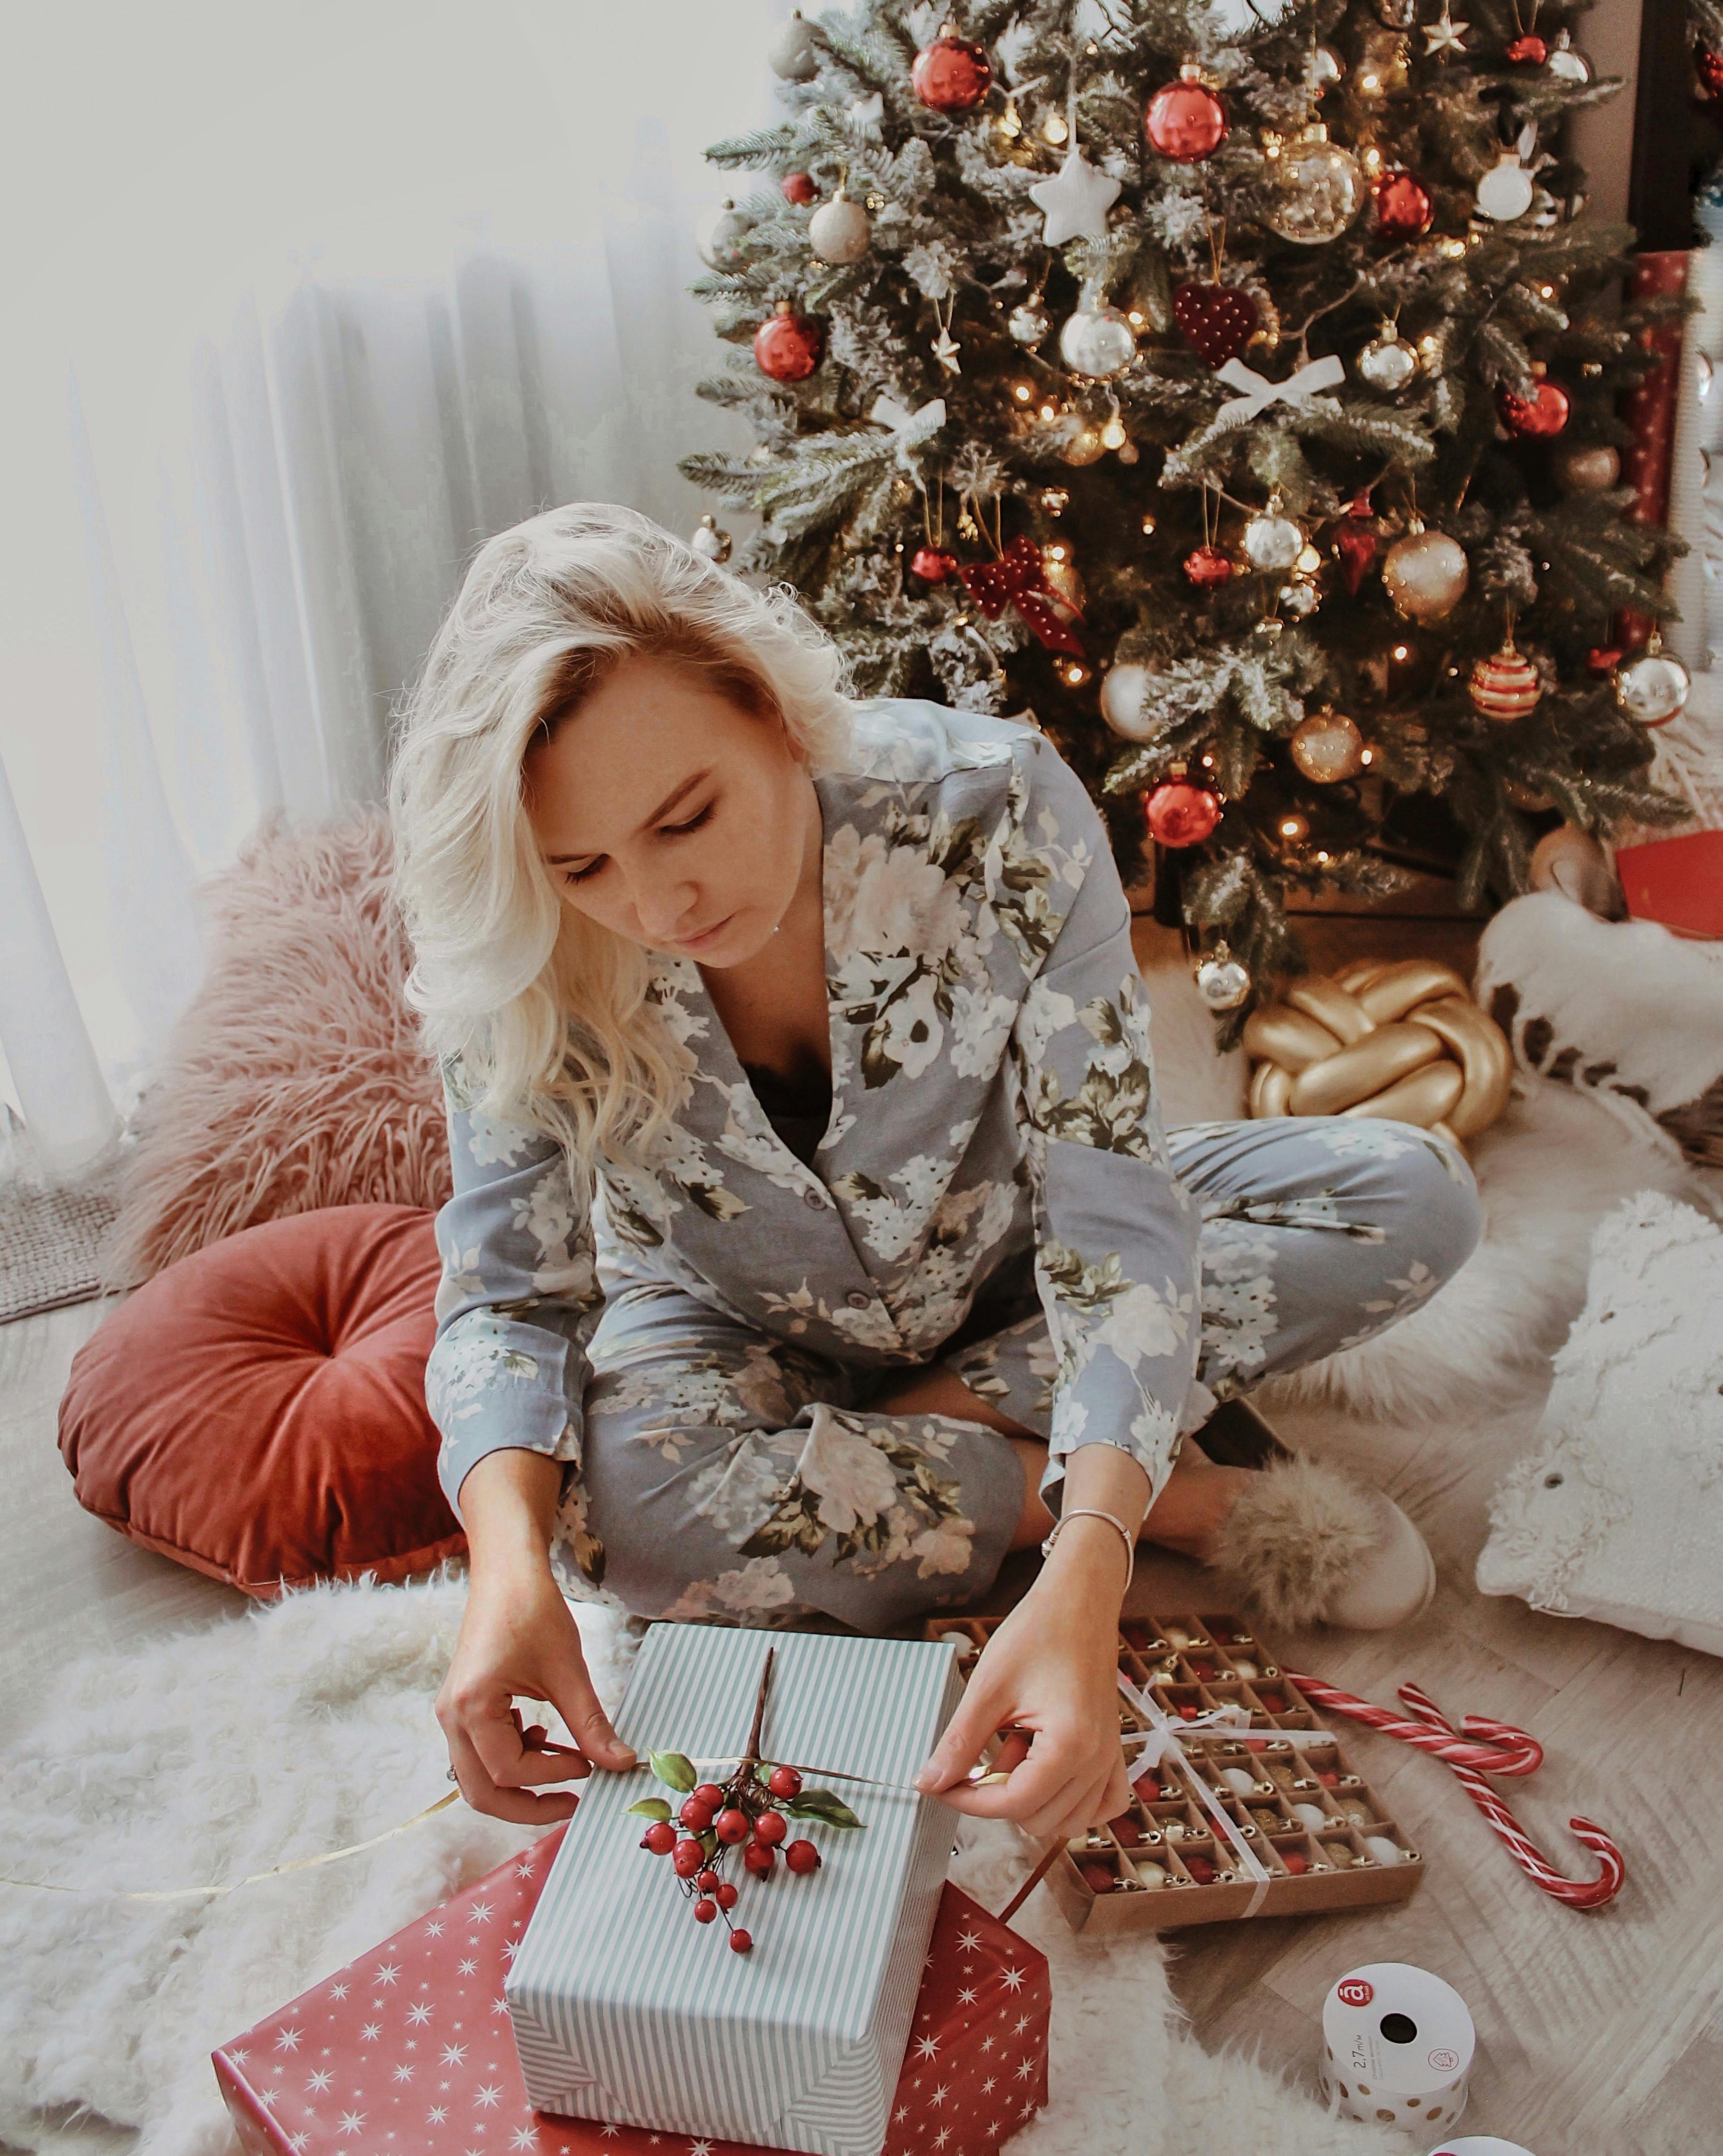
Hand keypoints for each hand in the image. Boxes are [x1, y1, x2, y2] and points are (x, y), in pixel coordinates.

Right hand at [436, 1559, 635, 1823]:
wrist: (507, 1571)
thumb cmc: (532, 1610)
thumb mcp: (567, 1669)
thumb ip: (590, 1723)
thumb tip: (621, 1763)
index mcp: (472, 1707)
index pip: (509, 1771)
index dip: (554, 1776)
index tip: (591, 1765)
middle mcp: (451, 1718)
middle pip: (482, 1792)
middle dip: (528, 1805)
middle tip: (573, 1801)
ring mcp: (451, 1714)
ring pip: (478, 1778)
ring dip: (519, 1782)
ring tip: (561, 1759)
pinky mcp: (461, 1708)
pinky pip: (480, 1754)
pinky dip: (511, 1759)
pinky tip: (540, 1735)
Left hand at [913, 1519, 1131, 1838]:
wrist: (1079, 1599)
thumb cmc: (1038, 1631)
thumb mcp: (988, 1687)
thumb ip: (959, 1743)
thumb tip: (928, 1782)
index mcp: (1070, 1746)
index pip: (1013, 1805)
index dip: (966, 1800)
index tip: (939, 1783)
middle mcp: (1098, 1761)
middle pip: (1038, 1820)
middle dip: (997, 1796)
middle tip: (980, 1753)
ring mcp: (1110, 1758)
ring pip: (1067, 1821)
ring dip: (1031, 1798)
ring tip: (1012, 1749)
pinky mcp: (1112, 1751)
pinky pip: (1099, 1804)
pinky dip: (1069, 1801)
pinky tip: (1042, 1770)